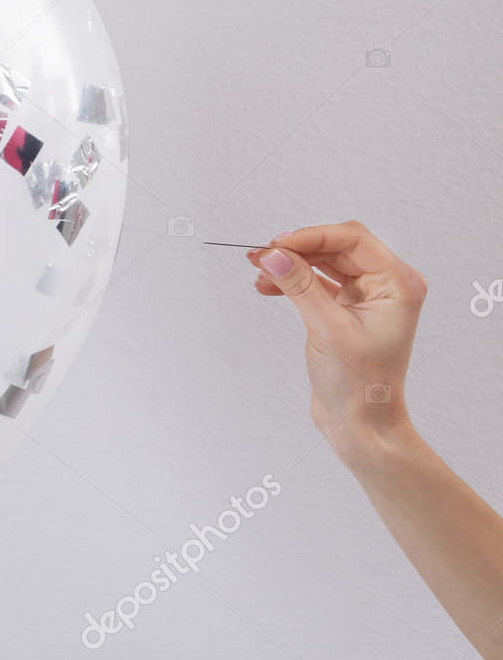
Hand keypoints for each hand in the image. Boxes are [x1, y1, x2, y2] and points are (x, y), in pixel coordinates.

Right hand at [248, 221, 426, 454]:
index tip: (276, 245)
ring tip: (260, 272)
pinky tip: (270, 287)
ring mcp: (368, 296)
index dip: (311, 236)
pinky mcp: (348, 308)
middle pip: (337, 247)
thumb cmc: (359, 384)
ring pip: (325, 263)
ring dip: (292, 265)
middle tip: (261, 257)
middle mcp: (388, 285)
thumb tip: (274, 256)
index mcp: (398, 284)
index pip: (353, 239)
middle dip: (298, 250)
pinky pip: (319, 283)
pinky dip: (294, 282)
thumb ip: (299, 287)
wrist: (360, 423)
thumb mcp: (327, 329)